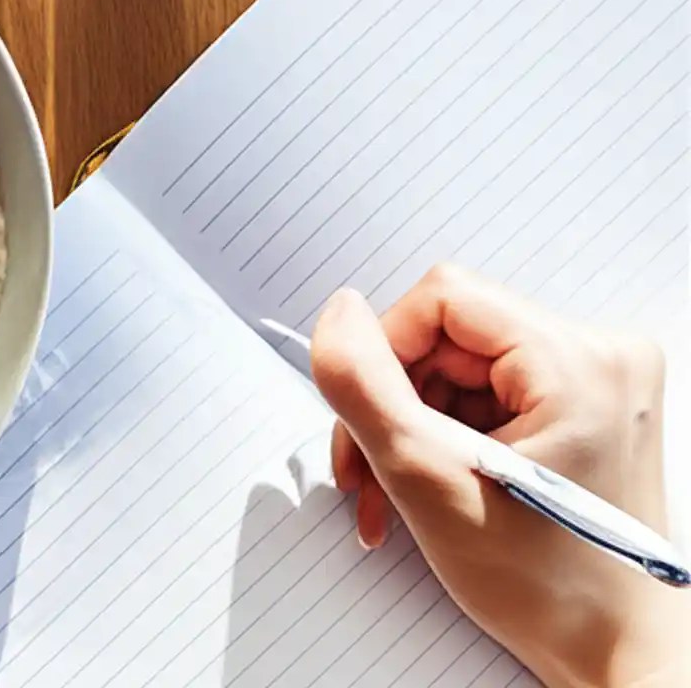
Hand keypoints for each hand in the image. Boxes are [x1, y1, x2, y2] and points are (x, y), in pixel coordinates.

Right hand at [309, 264, 690, 687]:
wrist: (613, 653)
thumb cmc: (551, 589)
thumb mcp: (430, 482)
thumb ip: (366, 389)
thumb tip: (338, 315)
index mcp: (581, 362)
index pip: (443, 299)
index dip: (383, 352)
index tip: (366, 418)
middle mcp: (600, 358)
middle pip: (447, 338)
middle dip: (392, 406)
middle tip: (366, 474)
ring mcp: (594, 384)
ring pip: (456, 369)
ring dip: (410, 428)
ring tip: (394, 493)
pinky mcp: (581, 409)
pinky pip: (483, 396)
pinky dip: (442, 440)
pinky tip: (428, 488)